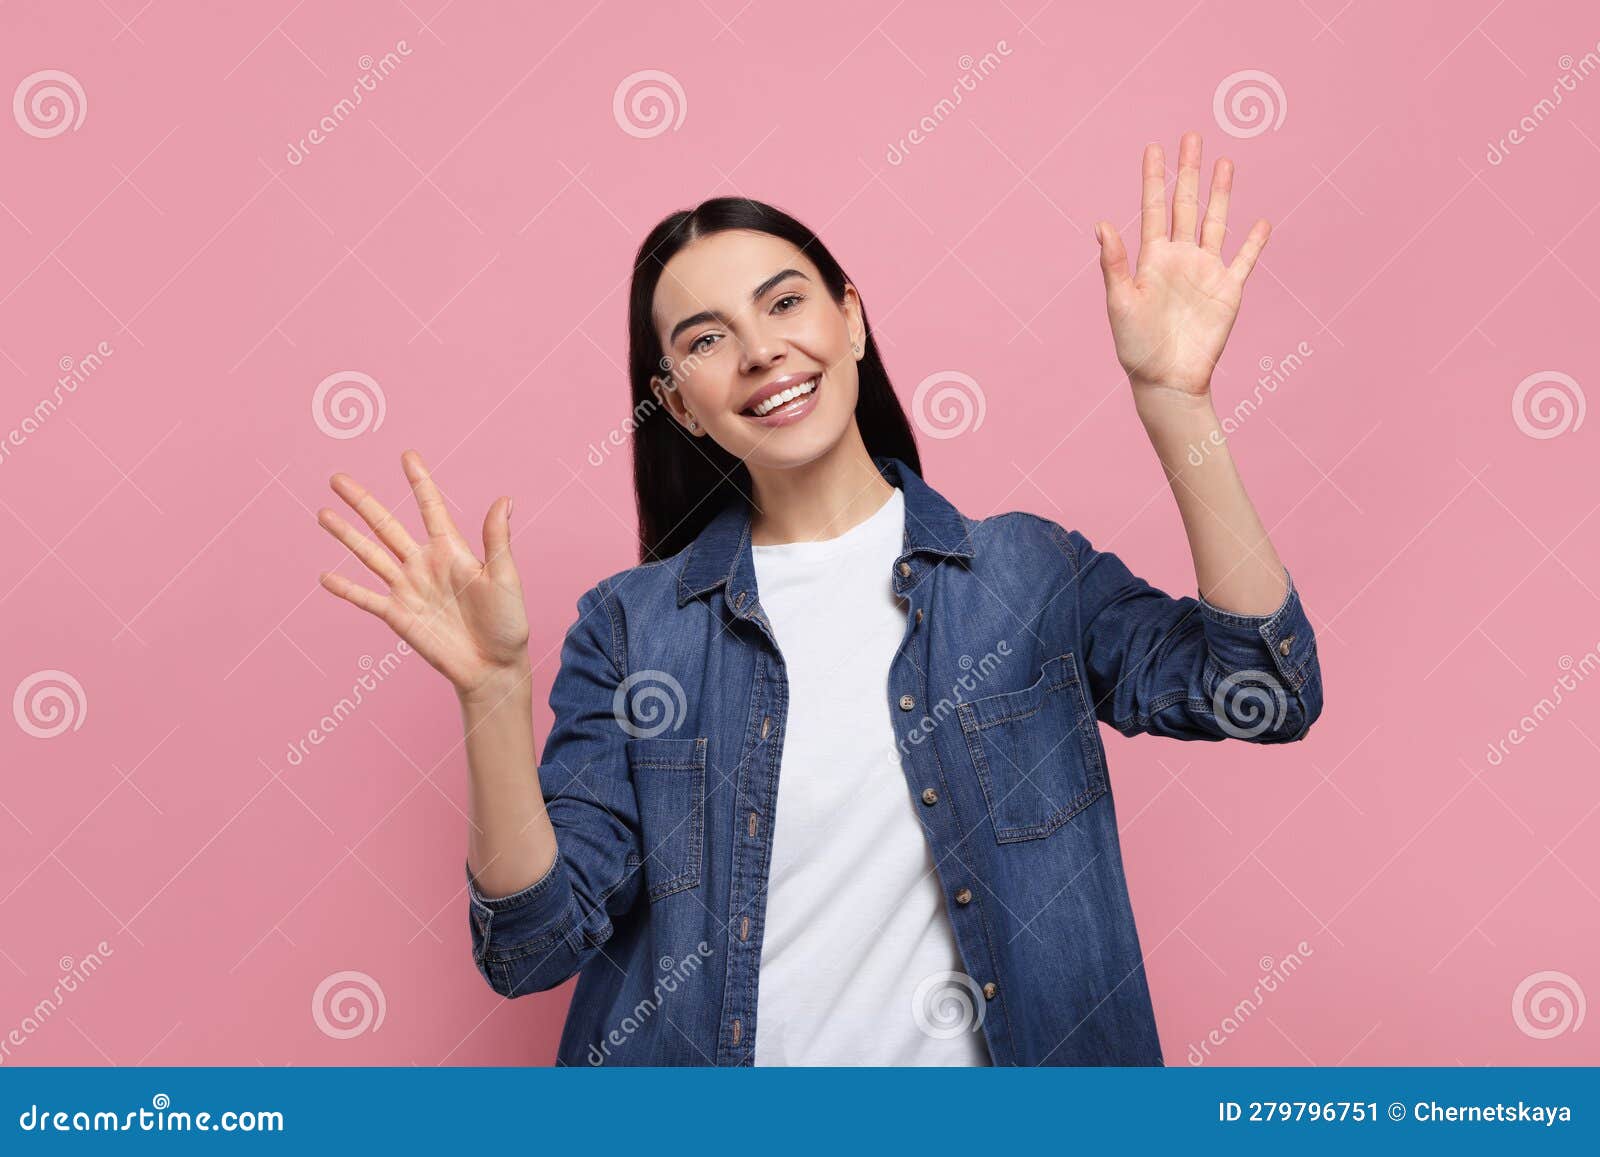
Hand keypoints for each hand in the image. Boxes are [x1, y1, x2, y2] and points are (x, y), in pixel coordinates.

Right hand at [316, 449, 527, 701]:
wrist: (494, 666)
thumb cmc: (507, 623)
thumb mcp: (504, 577)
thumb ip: (497, 540)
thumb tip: (504, 499)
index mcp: (452, 550)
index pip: (430, 507)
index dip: (419, 481)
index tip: (406, 455)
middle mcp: (424, 564)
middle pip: (386, 525)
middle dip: (362, 501)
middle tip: (337, 478)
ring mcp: (408, 588)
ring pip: (369, 554)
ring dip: (345, 535)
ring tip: (322, 514)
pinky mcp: (398, 615)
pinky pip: (366, 598)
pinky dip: (345, 588)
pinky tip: (325, 576)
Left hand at [1094, 130, 1269, 405]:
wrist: (1166, 379)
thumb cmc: (1136, 346)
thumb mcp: (1120, 302)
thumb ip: (1114, 263)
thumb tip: (1100, 224)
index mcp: (1152, 258)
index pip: (1153, 208)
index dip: (1153, 178)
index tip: (1153, 147)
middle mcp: (1179, 258)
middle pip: (1186, 205)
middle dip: (1189, 172)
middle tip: (1191, 137)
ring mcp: (1205, 272)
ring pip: (1216, 222)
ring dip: (1221, 193)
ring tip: (1225, 161)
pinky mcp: (1228, 290)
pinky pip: (1244, 260)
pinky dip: (1254, 242)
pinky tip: (1262, 221)